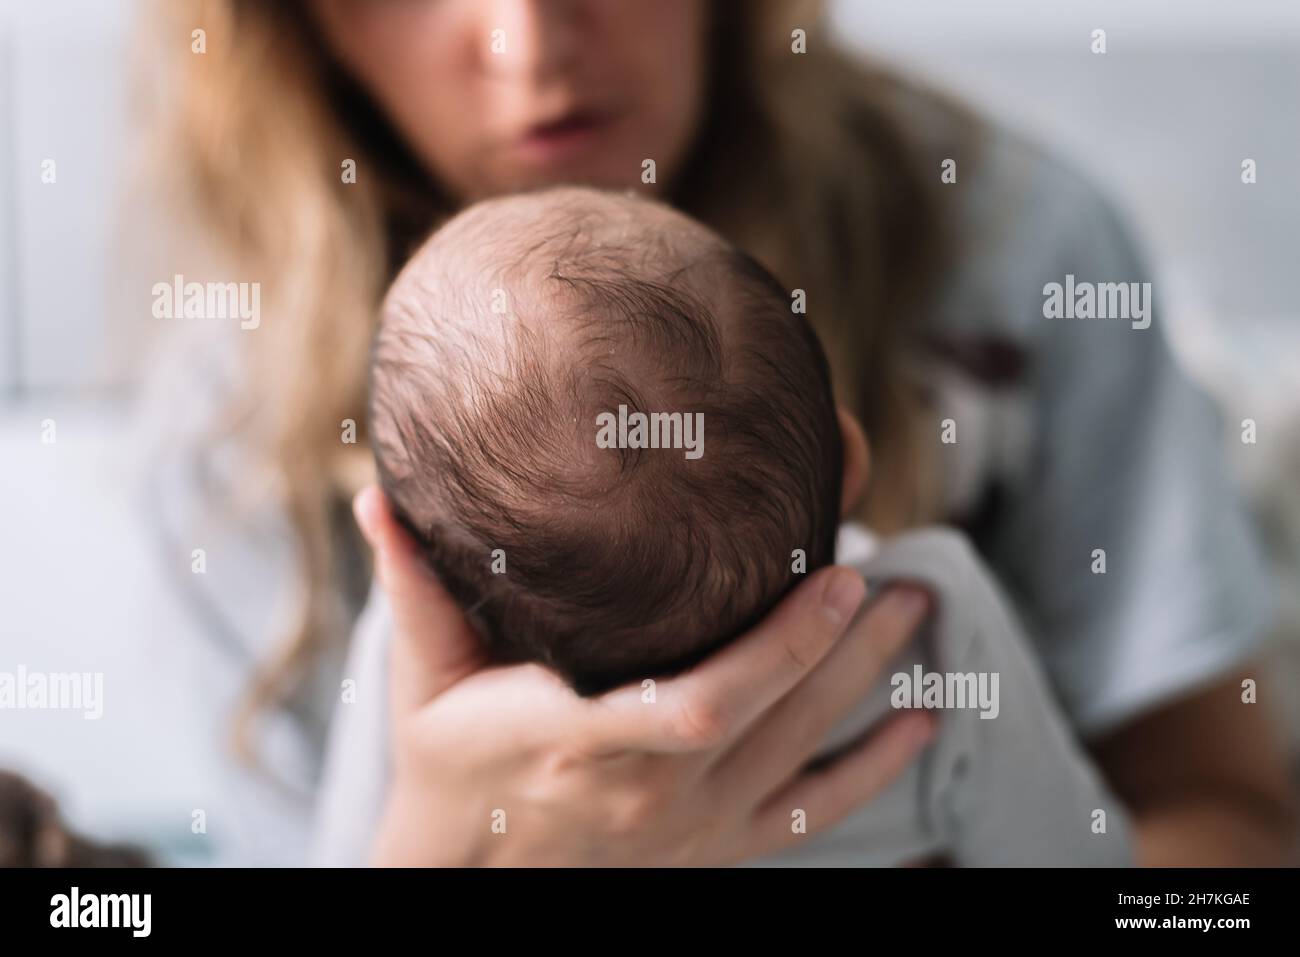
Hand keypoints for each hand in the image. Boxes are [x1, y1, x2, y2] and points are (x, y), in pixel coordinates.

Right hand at [354, 485, 933, 865]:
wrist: (466, 880)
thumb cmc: (449, 765)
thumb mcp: (424, 678)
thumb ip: (410, 585)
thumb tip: (377, 493)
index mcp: (584, 739)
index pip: (703, 700)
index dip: (779, 645)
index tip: (832, 576)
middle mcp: (650, 790)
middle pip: (774, 719)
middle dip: (846, 648)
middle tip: (899, 578)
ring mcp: (690, 827)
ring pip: (802, 758)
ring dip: (868, 687)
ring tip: (916, 615)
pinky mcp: (714, 847)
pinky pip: (809, 815)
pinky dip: (872, 773)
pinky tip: (919, 725)